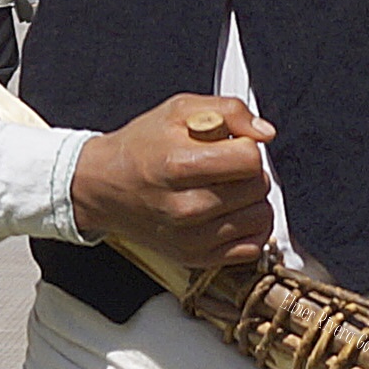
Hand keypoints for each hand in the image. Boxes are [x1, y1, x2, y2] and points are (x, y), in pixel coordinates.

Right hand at [69, 94, 275, 269]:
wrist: (103, 185)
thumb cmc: (140, 147)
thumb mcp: (179, 110)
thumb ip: (228, 111)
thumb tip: (265, 132)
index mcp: (179, 165)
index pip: (249, 160)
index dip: (247, 147)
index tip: (233, 146)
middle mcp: (185, 207)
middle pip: (257, 188)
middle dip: (249, 171)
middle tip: (225, 166)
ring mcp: (191, 238)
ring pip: (260, 218)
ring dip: (252, 200)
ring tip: (226, 188)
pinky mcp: (196, 258)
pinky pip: (251, 248)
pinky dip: (249, 229)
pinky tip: (232, 213)